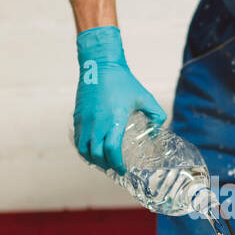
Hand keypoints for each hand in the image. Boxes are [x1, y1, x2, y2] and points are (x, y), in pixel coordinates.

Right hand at [74, 26, 166, 172]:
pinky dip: (84, 150)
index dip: (117, 164)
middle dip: (106, 165)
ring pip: (84, 150)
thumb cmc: (123, 81)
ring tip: (103, 163)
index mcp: (114, 120)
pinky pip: (78, 140)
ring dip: (93, 160)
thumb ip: (156, 115)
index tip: (123, 169)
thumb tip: (156, 133)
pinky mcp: (78, 117)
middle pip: (97, 154)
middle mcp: (97, 123)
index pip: (112, 151)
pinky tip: (92, 151)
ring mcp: (85, 121)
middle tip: (115, 168)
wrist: (100, 65)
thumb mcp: (145, 97)